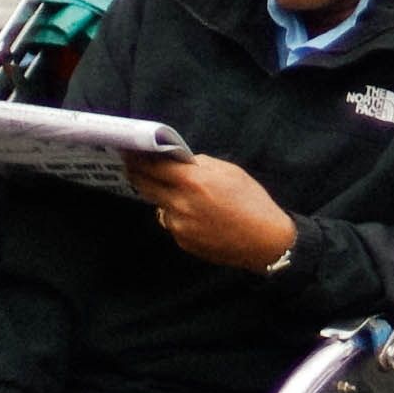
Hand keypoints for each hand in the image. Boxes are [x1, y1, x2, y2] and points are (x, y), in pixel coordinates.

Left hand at [127, 151, 298, 275]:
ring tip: (183, 196)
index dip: (139, 157)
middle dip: (138, 174)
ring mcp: (177, 224)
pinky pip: (171, 222)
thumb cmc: (253, 202)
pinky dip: (178, 216)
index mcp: (193, 181)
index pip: (154, 165)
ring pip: (158, 205)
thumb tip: (181, 162)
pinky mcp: (181, 240)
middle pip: (145, 185)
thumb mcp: (231, 172)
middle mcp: (179, 203)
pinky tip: (199, 217)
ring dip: (163, 197)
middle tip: (134, 166)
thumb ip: (202, 165)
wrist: (265, 241)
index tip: (129, 151)